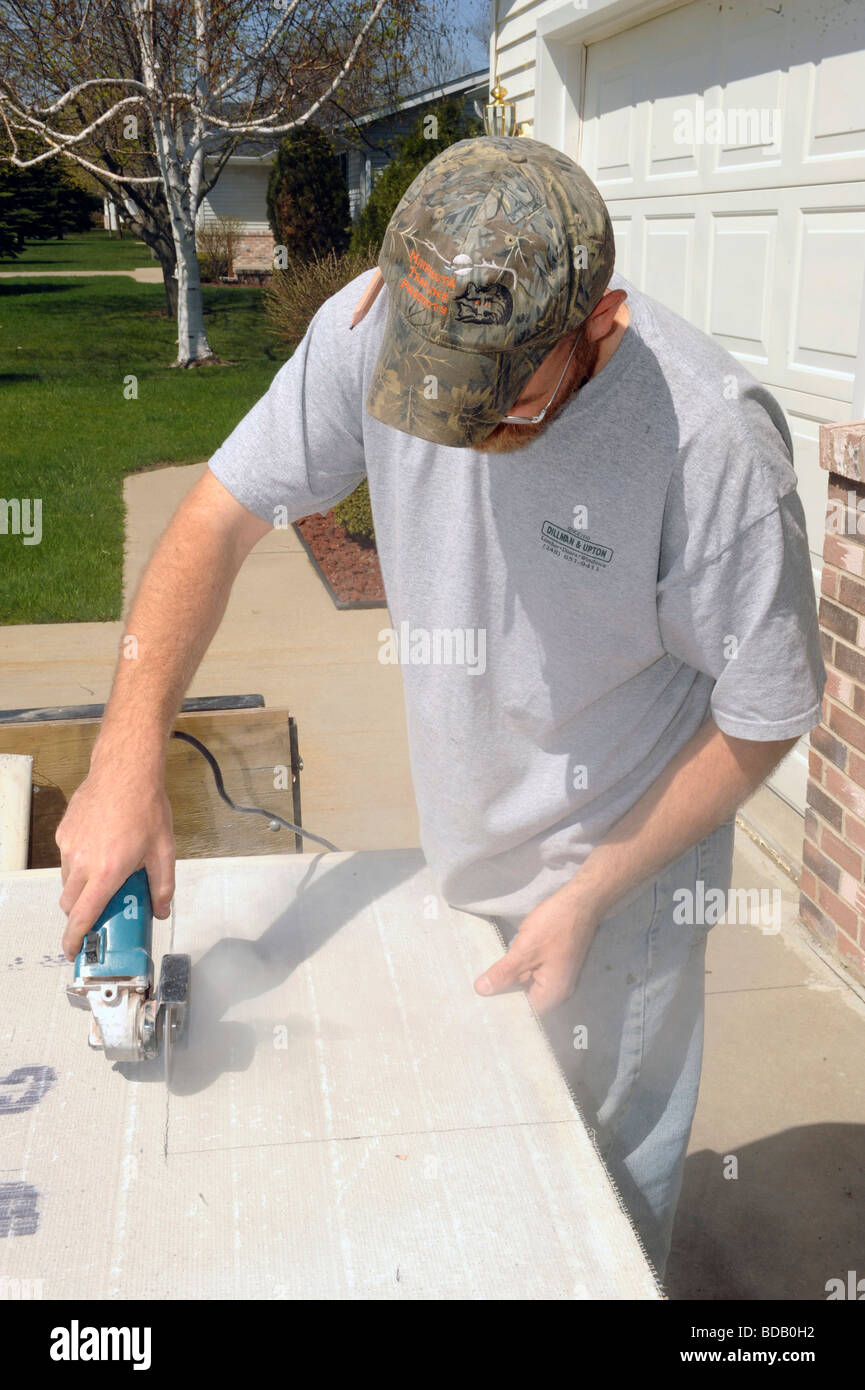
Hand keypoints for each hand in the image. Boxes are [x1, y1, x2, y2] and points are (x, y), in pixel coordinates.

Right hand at [55, 756, 174, 961]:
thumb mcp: (163, 851)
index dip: (75, 939)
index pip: (82, 916)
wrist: (125, 771)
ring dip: (82, 888)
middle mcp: (83, 861)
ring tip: (106, 875)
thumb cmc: (146, 808)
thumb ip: (162, 887)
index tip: (74, 951)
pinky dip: (79, 865)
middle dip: (81, 915)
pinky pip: (67, 859)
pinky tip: (101, 850)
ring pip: (67, 882)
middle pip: (70, 904)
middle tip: (101, 911)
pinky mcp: (64, 832)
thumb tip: (161, 911)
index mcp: (107, 871)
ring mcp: (69, 846)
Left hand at [473, 881, 600, 1015]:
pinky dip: (518, 971)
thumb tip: (481, 990)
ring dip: (510, 982)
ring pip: (528, 986)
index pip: (526, 1013)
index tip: (483, 1008)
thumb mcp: (524, 949)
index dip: (505, 1010)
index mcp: (554, 992)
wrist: (580, 901)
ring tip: (482, 982)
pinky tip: (500, 967)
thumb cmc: (555, 925)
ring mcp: (557, 975)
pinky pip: (533, 974)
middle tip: (477, 995)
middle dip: (505, 996)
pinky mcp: (553, 963)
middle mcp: (558, 989)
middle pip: (527, 1001)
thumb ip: (504, 972)